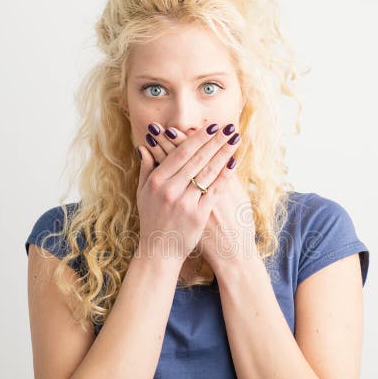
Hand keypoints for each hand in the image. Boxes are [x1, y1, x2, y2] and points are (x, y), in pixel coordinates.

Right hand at [140, 122, 252, 275]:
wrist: (160, 251)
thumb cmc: (151, 220)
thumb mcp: (142, 194)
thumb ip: (146, 169)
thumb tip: (144, 146)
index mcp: (157, 181)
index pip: (181, 153)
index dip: (197, 139)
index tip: (212, 127)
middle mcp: (170, 190)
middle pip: (197, 159)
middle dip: (215, 141)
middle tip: (229, 127)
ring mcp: (185, 202)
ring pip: (208, 172)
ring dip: (223, 153)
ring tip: (235, 140)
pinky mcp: (198, 215)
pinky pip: (215, 190)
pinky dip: (225, 175)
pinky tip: (234, 163)